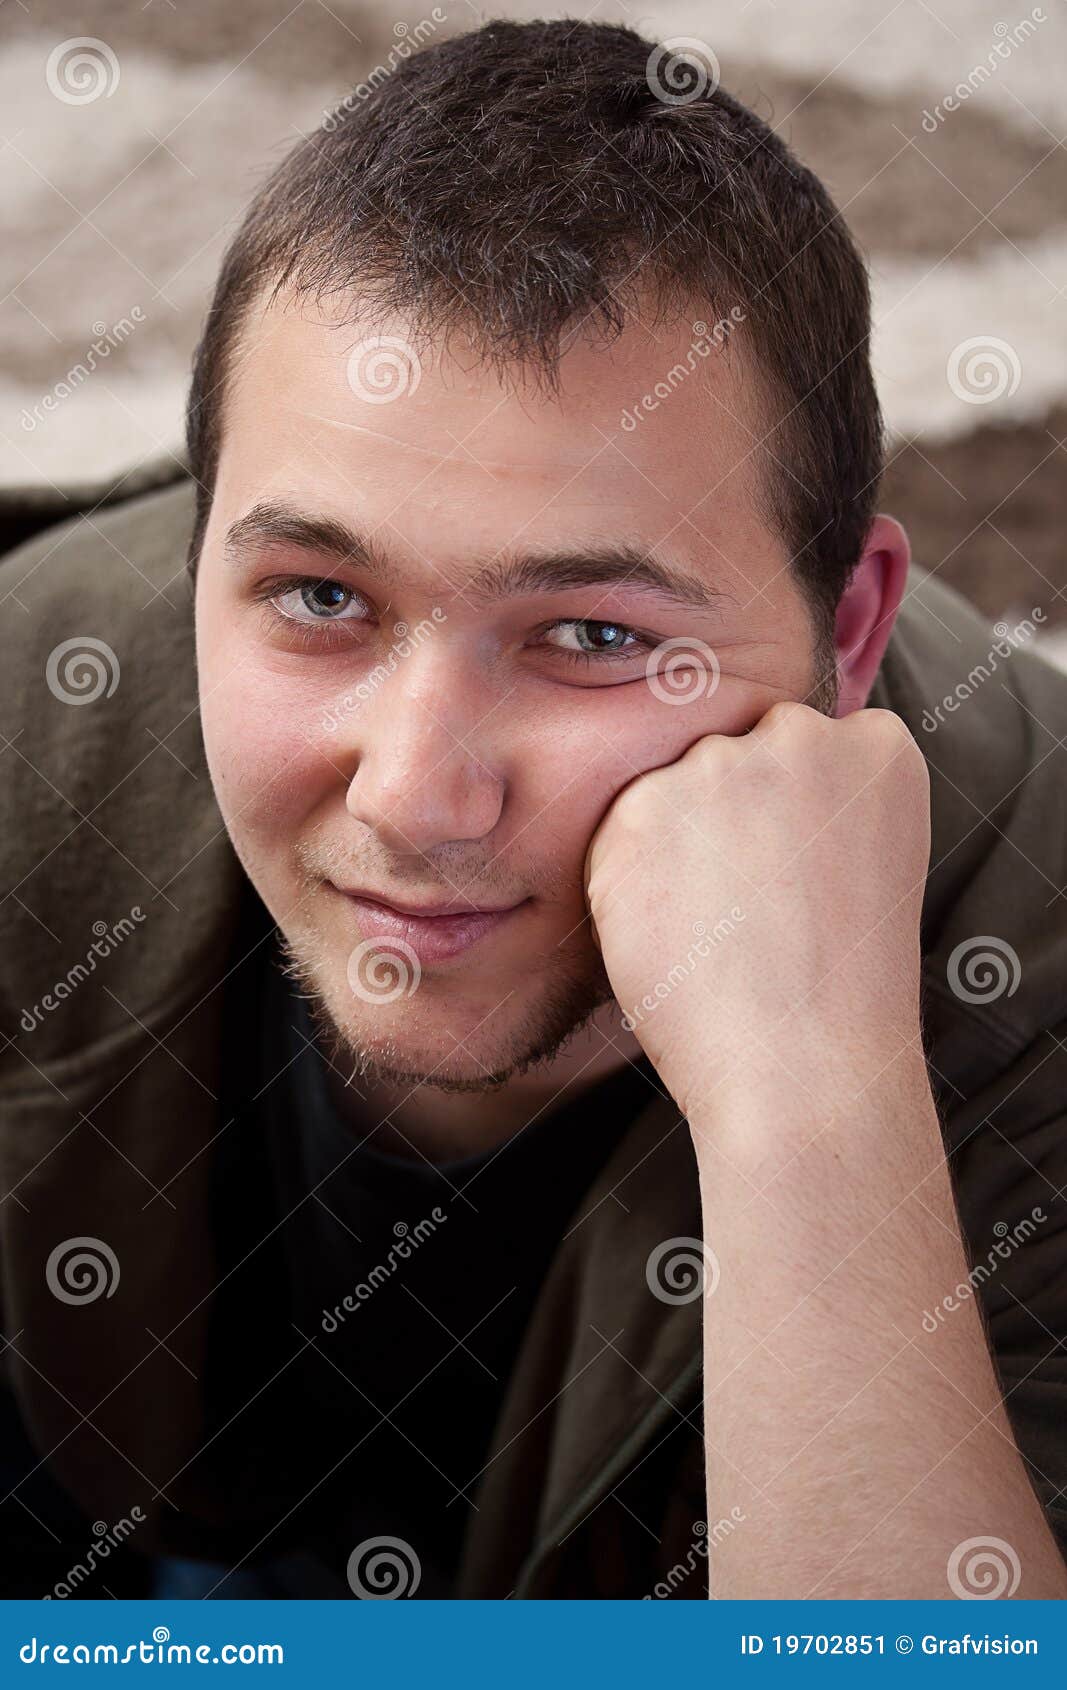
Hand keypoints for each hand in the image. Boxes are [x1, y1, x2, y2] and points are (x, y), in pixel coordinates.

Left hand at [584, 701, 930, 1127]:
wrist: (804, 1067)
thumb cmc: (840, 987)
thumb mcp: (866, 858)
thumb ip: (818, 795)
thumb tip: (742, 779)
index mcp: (876, 746)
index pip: (801, 745)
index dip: (788, 817)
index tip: (799, 875)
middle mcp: (797, 735)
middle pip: (730, 756)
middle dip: (725, 820)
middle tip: (751, 911)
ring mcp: (715, 767)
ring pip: (670, 792)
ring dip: (672, 846)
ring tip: (716, 930)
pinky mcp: (638, 810)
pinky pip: (618, 837)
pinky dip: (628, 884)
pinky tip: (675, 937)